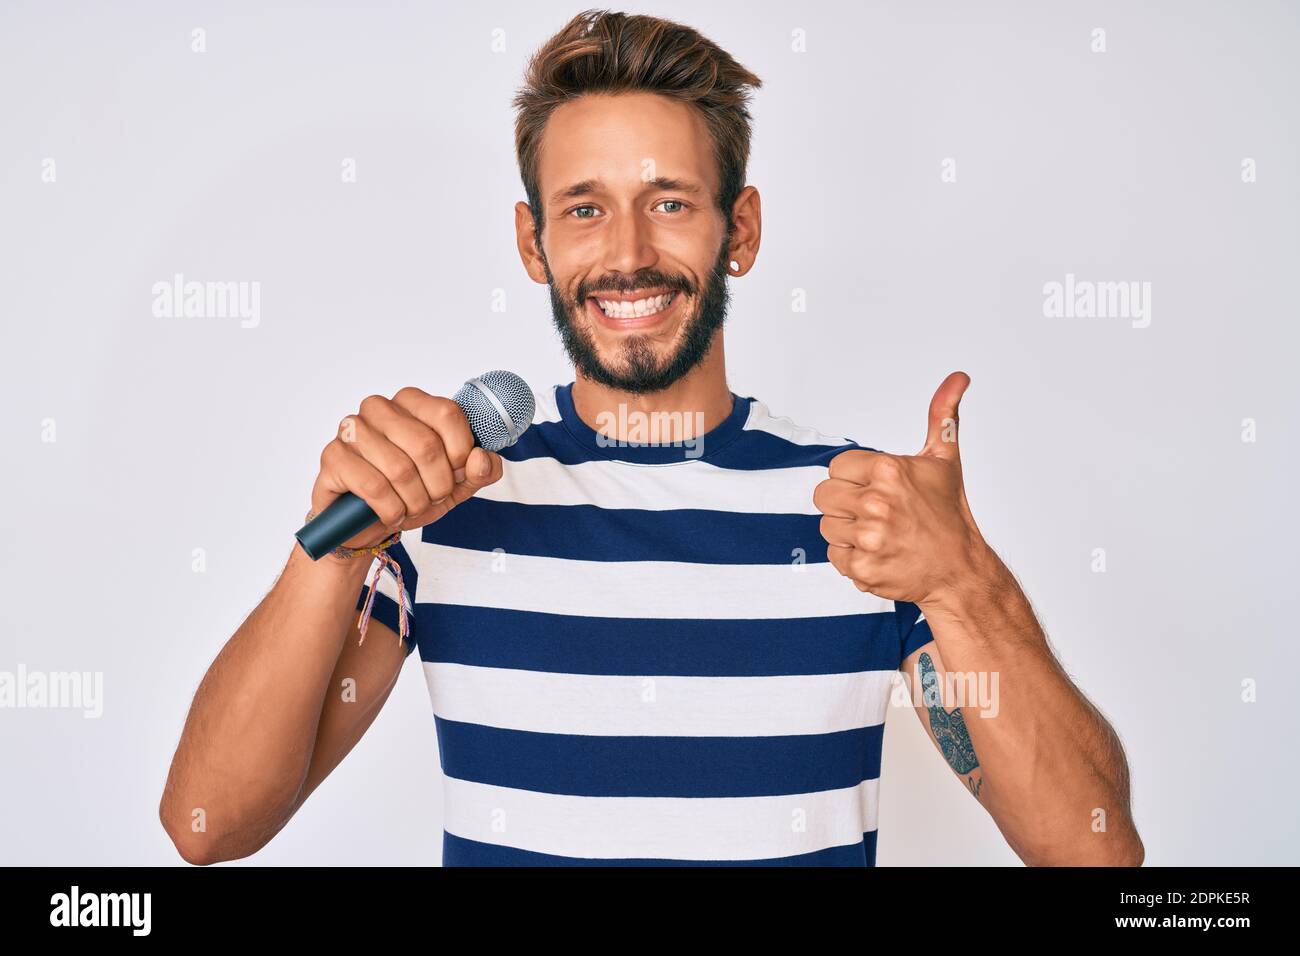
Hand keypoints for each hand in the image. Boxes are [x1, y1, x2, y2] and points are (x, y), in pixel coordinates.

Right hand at [310, 387, 503, 549]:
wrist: (364, 525)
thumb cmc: (409, 495)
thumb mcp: (455, 486)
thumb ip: (479, 471)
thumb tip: (482, 459)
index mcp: (412, 403)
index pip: (448, 414)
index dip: (461, 452)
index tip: (457, 474)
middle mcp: (379, 408)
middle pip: (426, 445)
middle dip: (438, 485)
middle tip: (432, 499)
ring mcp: (352, 429)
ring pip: (400, 469)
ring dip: (414, 501)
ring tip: (410, 508)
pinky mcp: (333, 456)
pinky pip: (373, 485)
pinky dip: (390, 509)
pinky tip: (390, 514)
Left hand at [813, 371, 989, 607]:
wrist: (961, 570)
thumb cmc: (949, 514)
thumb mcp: (944, 459)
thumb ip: (941, 414)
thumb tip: (958, 377)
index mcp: (888, 471)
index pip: (836, 467)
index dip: (853, 478)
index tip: (876, 488)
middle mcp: (876, 503)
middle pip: (823, 495)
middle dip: (845, 503)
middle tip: (875, 512)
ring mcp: (869, 538)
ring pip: (827, 526)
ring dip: (848, 531)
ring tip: (880, 533)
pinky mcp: (862, 569)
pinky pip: (834, 555)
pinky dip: (853, 558)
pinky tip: (879, 554)